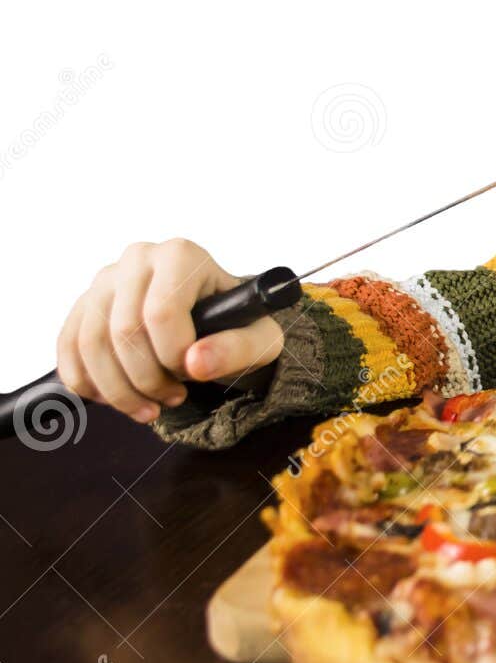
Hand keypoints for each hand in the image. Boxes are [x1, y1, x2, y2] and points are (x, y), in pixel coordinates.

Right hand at [56, 239, 284, 423]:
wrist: (216, 325)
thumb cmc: (238, 328)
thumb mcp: (258, 340)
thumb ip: (237, 350)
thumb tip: (195, 362)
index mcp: (182, 256)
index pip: (162, 313)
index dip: (174, 356)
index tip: (193, 372)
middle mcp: (139, 258)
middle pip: (124, 331)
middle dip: (147, 379)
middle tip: (173, 397)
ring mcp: (105, 279)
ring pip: (91, 344)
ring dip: (118, 390)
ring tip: (149, 406)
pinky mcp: (84, 304)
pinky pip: (69, 348)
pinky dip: (86, 382)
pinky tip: (114, 399)